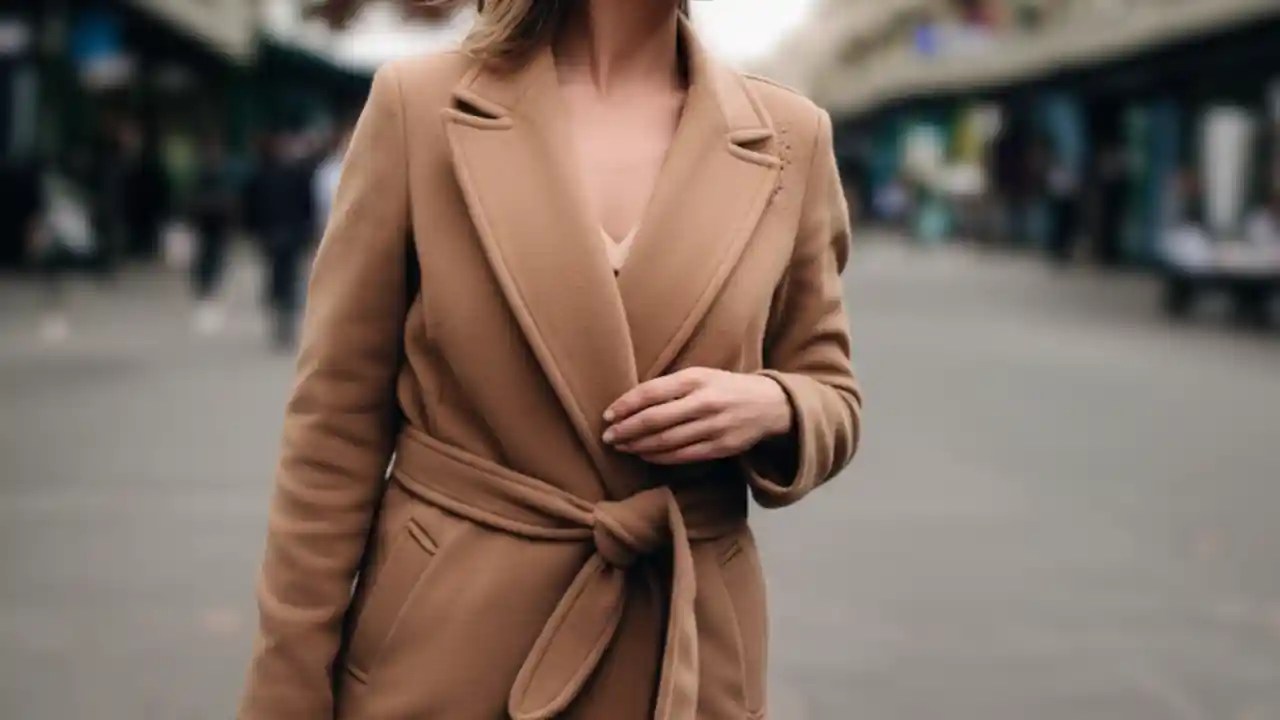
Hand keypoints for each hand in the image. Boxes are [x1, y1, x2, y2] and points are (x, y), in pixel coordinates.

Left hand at [602, 367, 792, 464]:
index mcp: (695, 379)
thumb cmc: (725, 387)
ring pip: (666, 441)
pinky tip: (645, 455)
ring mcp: (714, 427)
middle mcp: (704, 402)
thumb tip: (630, 403)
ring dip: (638, 446)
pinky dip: (659, 457)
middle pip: (655, 420)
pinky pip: (682, 455)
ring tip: (622, 447)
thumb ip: (670, 386)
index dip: (625, 405)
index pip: (651, 393)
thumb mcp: (701, 375)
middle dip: (626, 430)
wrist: (769, 404)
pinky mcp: (721, 448)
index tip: (607, 416)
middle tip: (608, 437)